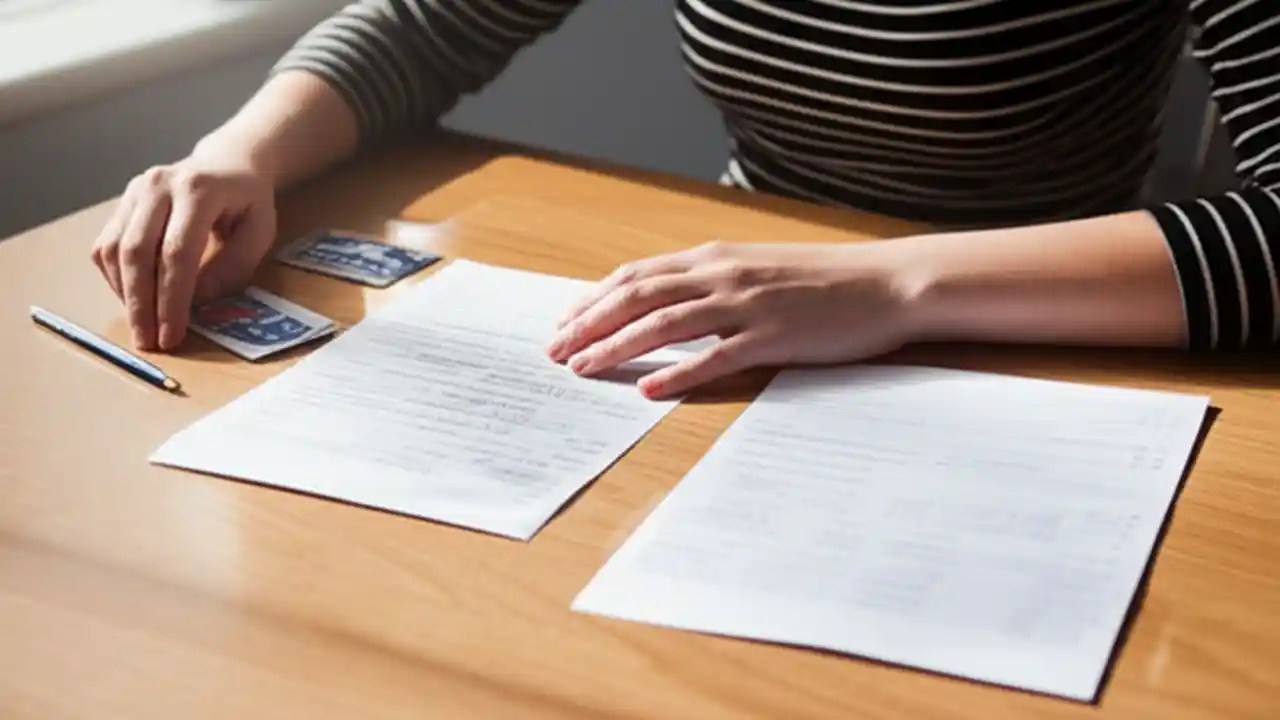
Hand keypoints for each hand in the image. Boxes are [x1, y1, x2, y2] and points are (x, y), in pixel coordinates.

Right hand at [91, 154, 275, 349]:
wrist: (226, 162)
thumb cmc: (247, 200)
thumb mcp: (259, 231)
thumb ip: (232, 266)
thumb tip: (196, 301)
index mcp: (198, 190)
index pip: (177, 252)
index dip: (172, 299)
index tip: (173, 334)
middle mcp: (158, 185)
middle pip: (137, 252)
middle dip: (141, 304)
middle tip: (149, 341)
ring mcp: (134, 192)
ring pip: (114, 250)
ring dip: (125, 295)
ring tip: (143, 327)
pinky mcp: (121, 204)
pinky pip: (106, 246)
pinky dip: (116, 279)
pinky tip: (135, 300)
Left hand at [546, 241, 926, 397]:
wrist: (886, 282)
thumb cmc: (823, 279)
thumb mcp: (757, 268)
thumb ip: (711, 281)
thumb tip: (665, 302)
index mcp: (715, 257)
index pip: (636, 275)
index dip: (593, 300)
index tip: (563, 323)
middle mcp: (722, 275)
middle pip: (637, 296)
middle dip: (588, 324)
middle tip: (555, 351)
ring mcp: (747, 305)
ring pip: (664, 324)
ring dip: (617, 347)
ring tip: (584, 368)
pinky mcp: (773, 337)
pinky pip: (715, 357)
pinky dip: (677, 373)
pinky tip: (649, 390)